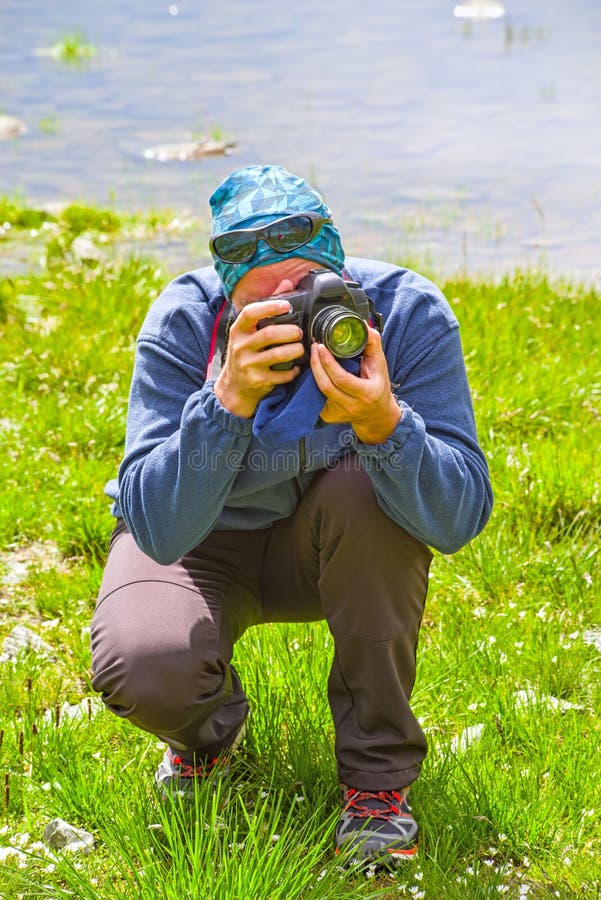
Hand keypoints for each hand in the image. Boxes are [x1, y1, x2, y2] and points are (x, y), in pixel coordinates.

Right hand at [214, 298, 303, 417]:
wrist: (233, 387)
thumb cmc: (245, 354)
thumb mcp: (249, 332)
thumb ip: (267, 308)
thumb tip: (286, 283)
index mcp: (238, 331)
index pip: (250, 313)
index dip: (270, 307)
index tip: (287, 306)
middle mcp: (240, 347)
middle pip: (269, 334)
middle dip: (290, 332)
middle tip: (299, 332)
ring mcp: (248, 365)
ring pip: (277, 355)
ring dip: (294, 350)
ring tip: (300, 348)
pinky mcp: (257, 381)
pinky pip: (281, 375)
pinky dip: (292, 371)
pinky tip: (296, 368)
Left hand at [310, 327, 401, 443]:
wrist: (377, 415)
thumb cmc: (378, 386)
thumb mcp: (380, 365)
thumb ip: (372, 344)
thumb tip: (362, 325)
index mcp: (367, 393)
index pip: (342, 379)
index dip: (328, 363)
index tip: (321, 347)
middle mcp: (352, 406)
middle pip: (326, 386)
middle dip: (316, 365)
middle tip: (314, 348)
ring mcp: (339, 413)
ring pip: (317, 392)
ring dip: (312, 373)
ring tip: (313, 357)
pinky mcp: (329, 416)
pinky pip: (315, 398)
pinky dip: (312, 384)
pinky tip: (314, 372)